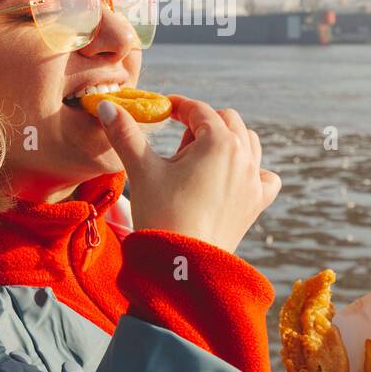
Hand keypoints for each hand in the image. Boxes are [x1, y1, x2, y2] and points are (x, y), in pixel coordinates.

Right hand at [96, 94, 280, 253]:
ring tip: (196, 164)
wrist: (181, 266)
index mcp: (220, 142)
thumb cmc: (162, 215)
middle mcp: (244, 157)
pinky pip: (265, 176)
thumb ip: (126, 134)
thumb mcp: (142, 170)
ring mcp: (254, 181)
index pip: (198, 110)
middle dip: (200, 125)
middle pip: (225, 121)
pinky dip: (251, 170)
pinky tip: (231, 178)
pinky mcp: (256, 203)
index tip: (161, 110)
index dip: (177, 106)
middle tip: (174, 150)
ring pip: (247, 142)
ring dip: (225, 142)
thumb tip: (105, 106)